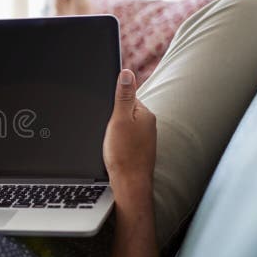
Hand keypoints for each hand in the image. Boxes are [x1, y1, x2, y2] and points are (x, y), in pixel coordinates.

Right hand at [103, 69, 156, 203]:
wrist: (129, 184)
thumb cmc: (123, 154)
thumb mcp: (118, 119)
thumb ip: (123, 96)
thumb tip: (127, 72)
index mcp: (145, 113)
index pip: (126, 97)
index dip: (112, 105)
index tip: (107, 117)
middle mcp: (149, 124)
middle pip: (125, 111)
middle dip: (113, 119)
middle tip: (108, 133)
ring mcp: (146, 137)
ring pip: (125, 126)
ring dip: (115, 132)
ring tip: (112, 144)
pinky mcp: (141, 149)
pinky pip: (126, 139)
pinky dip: (118, 143)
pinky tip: (115, 152)